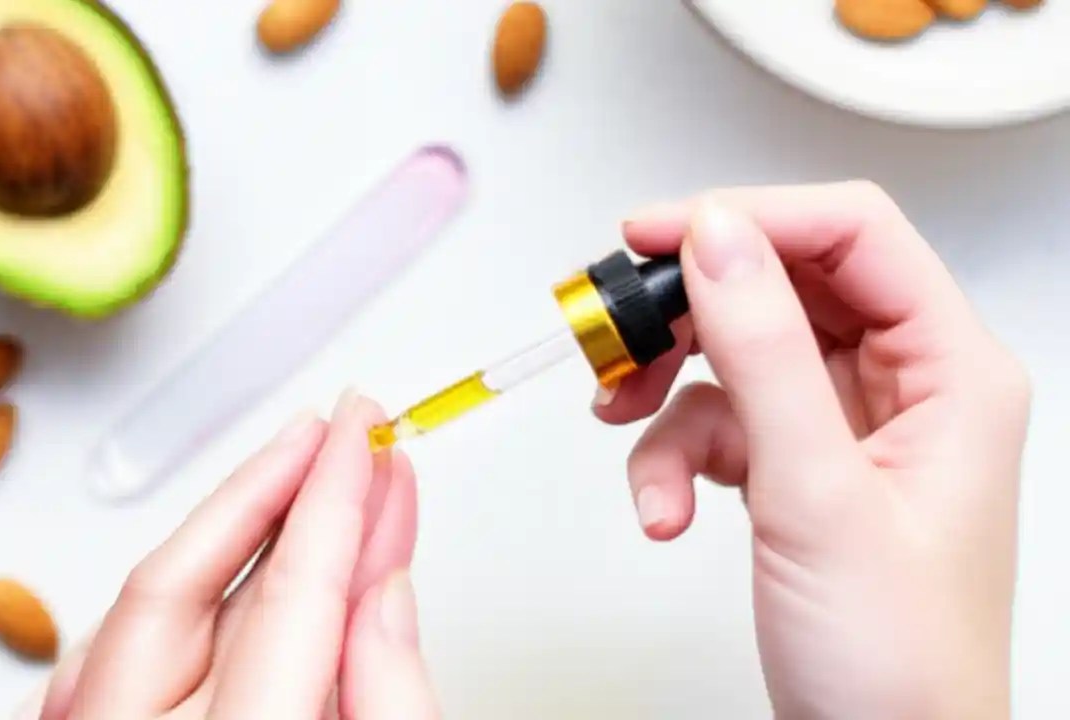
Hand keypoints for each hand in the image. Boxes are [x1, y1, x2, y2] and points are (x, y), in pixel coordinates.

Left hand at [14, 393, 439, 719]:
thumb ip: (390, 698)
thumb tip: (387, 589)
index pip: (287, 596)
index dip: (331, 496)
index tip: (364, 429)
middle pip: (179, 584)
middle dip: (268, 490)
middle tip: (336, 430)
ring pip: (141, 613)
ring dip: (233, 535)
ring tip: (313, 480)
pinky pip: (111, 658)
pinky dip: (184, 599)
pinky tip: (236, 557)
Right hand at [599, 182, 1028, 718]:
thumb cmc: (899, 665)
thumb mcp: (818, 496)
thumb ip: (763, 354)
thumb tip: (715, 237)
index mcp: (953, 372)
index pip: (851, 234)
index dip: (748, 216)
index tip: (655, 233)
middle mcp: (905, 387)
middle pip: (779, 287)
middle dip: (687, 314)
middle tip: (613, 333)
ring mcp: (847, 428)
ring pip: (735, 355)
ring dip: (667, 395)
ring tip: (624, 427)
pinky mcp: (798, 468)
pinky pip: (718, 422)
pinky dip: (671, 457)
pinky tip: (660, 508)